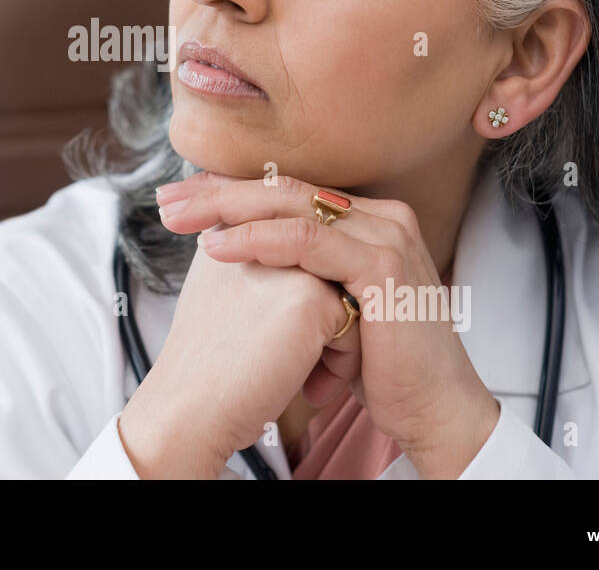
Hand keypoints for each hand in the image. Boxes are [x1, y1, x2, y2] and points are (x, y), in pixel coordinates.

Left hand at [155, 171, 500, 478]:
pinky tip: (219, 247)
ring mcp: (387, 236)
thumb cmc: (378, 365)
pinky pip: (309, 240)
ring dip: (228, 210)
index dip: (230, 192)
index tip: (179, 202)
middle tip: (167, 202)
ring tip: (181, 221)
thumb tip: (231, 245)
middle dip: (219, 192)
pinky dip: (259, 240)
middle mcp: (383, 216)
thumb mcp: (328, 304)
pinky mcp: (383, 265)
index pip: (289, 191)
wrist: (430, 410)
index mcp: (369, 219)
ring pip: (293, 206)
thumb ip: (297, 270)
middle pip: (286, 188)